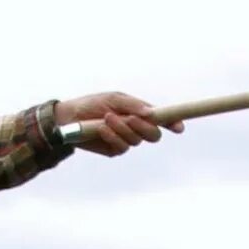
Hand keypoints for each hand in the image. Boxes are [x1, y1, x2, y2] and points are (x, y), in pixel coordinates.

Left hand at [56, 92, 181, 156]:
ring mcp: (126, 140)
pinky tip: (102, 128)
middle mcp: (136, 128)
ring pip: (136, 141)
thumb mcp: (113, 98)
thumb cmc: (92, 104)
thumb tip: (150, 112)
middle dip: (145, 128)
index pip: (161, 119)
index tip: (179, 127)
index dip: (173, 123)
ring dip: (122, 129)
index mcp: (139, 113)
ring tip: (107, 118)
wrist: (69, 118)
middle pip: (154, 135)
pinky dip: (113, 136)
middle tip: (131, 119)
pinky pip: (122, 147)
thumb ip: (132, 105)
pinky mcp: (115, 150)